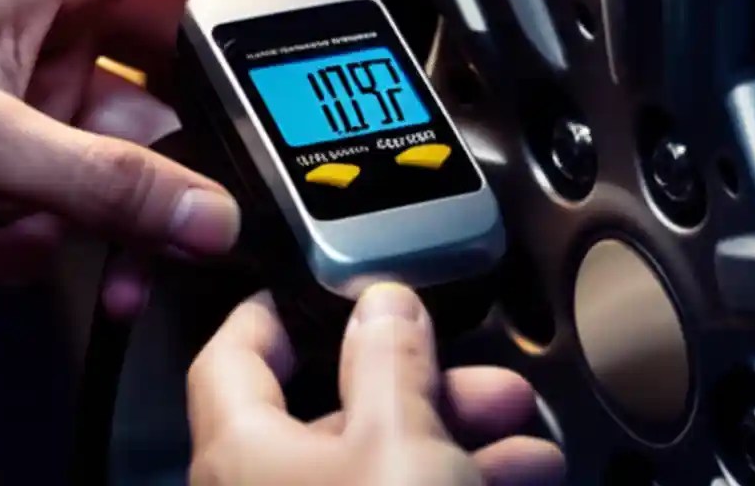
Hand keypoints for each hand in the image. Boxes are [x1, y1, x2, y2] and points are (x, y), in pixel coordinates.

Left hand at [0, 0, 305, 310]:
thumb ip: (101, 183)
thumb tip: (201, 214)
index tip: (313, 31)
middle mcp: (41, 6)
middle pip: (164, 65)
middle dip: (175, 153)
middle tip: (196, 212)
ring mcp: (14, 63)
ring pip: (106, 137)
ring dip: (92, 208)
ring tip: (65, 256)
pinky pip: (49, 171)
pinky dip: (27, 220)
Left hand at [187, 284, 564, 484]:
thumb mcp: (399, 443)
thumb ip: (390, 359)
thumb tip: (384, 305)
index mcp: (243, 454)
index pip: (232, 357)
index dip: (271, 312)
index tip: (312, 287)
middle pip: (333, 413)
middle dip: (417, 385)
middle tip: (476, 372)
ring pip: (380, 467)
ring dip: (454, 439)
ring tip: (522, 434)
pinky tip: (519, 479)